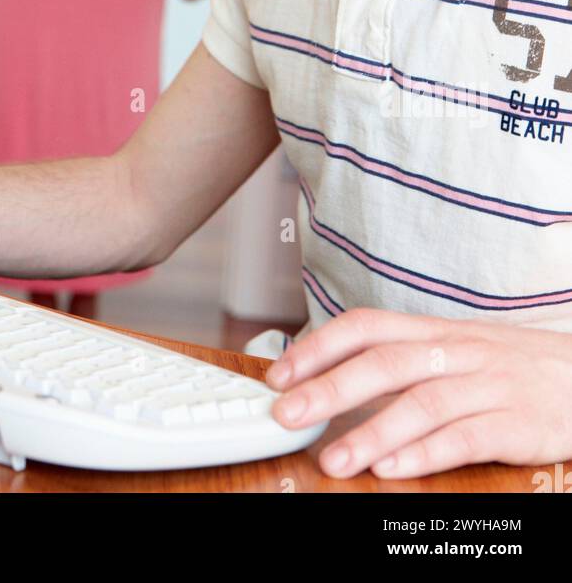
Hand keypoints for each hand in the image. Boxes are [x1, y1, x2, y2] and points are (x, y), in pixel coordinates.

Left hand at [266, 307, 571, 479]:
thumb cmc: (510, 367)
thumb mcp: (456, 350)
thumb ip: (403, 361)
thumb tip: (333, 381)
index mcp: (435, 332)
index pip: (366, 327)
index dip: (318, 347)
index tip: (278, 374)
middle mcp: (457, 352)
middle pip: (386, 363)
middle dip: (330, 388)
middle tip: (287, 414)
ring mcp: (488, 387)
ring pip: (421, 403)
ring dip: (371, 432)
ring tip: (333, 459)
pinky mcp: (516, 424)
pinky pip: (465, 437)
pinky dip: (425, 453)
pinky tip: (392, 468)